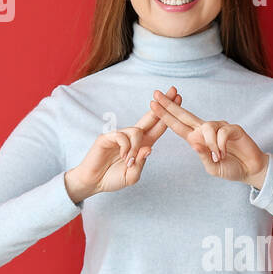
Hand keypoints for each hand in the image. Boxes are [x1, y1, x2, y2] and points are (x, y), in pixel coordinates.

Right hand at [66, 86, 177, 201]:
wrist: (93, 183)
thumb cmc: (112, 178)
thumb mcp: (132, 176)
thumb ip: (141, 163)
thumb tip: (149, 148)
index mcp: (142, 145)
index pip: (158, 127)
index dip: (168, 115)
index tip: (179, 100)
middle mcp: (132, 138)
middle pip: (150, 117)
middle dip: (163, 105)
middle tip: (174, 90)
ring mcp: (119, 136)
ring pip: (136, 131)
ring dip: (135, 147)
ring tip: (129, 161)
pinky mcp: (107, 137)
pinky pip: (121, 136)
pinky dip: (125, 148)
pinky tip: (122, 157)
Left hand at [148, 88, 266, 185]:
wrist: (250, 171)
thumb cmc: (230, 168)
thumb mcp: (212, 167)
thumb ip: (203, 156)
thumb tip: (194, 143)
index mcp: (196, 139)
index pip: (177, 125)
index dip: (165, 115)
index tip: (152, 103)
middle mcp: (206, 130)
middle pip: (185, 114)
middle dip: (169, 105)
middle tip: (156, 94)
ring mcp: (220, 127)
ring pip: (207, 127)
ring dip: (211, 144)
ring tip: (218, 157)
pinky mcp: (233, 128)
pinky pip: (222, 132)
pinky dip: (221, 145)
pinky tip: (224, 154)